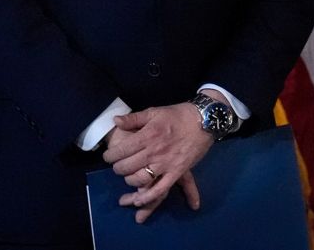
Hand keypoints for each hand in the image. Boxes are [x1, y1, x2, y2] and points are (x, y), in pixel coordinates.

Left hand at [104, 101, 213, 222]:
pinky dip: (148, 197)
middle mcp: (154, 151)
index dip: (110, 156)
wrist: (204, 120)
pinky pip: (161, 189)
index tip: (108, 156)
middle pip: (127, 167)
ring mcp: (166, 164)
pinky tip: (139, 200)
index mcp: (148, 135)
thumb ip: (133, 118)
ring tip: (128, 175)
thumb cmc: (178, 115)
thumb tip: (115, 121)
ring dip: (129, 180)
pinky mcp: (177, 172)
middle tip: (118, 165)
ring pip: (140, 179)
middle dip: (117, 168)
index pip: (121, 150)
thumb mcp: (154, 112)